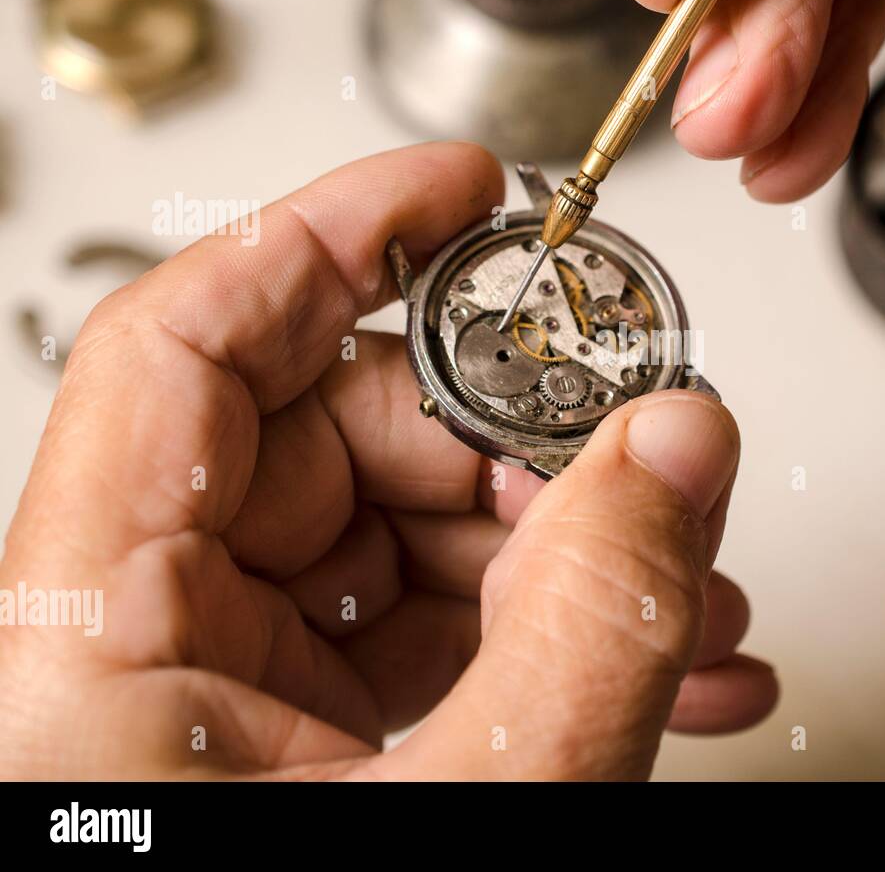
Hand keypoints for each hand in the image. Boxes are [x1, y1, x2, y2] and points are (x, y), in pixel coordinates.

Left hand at [0, 142, 776, 779]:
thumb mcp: (480, 807)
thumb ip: (596, 618)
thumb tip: (681, 445)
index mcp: (87, 649)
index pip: (188, 349)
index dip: (330, 235)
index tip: (454, 190)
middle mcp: (137, 656)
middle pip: (330, 443)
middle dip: (511, 443)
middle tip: (634, 458)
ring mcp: (224, 703)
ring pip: (401, 544)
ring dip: (560, 550)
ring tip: (683, 589)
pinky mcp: (302, 750)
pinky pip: (428, 637)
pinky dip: (544, 633)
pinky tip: (660, 660)